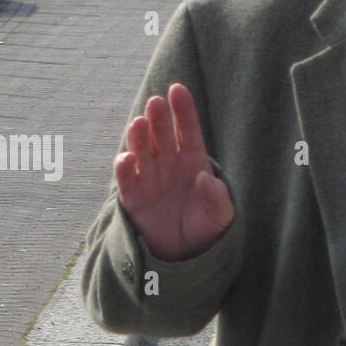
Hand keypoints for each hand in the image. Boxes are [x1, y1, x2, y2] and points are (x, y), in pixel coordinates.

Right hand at [114, 84, 234, 261]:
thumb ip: (217, 197)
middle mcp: (169, 163)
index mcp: (193, 161)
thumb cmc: (206, 230)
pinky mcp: (132, 195)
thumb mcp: (220, 216)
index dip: (183, 110)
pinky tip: (127, 158)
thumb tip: (206, 178)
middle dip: (159, 117)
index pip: (188, 130)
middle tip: (156, 103)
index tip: (177, 89)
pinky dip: (124, 166)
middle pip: (162, 134)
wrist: (183, 256)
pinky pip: (125, 176)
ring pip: (141, 149)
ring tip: (139, 124)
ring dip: (139, 136)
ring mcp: (149, 176)